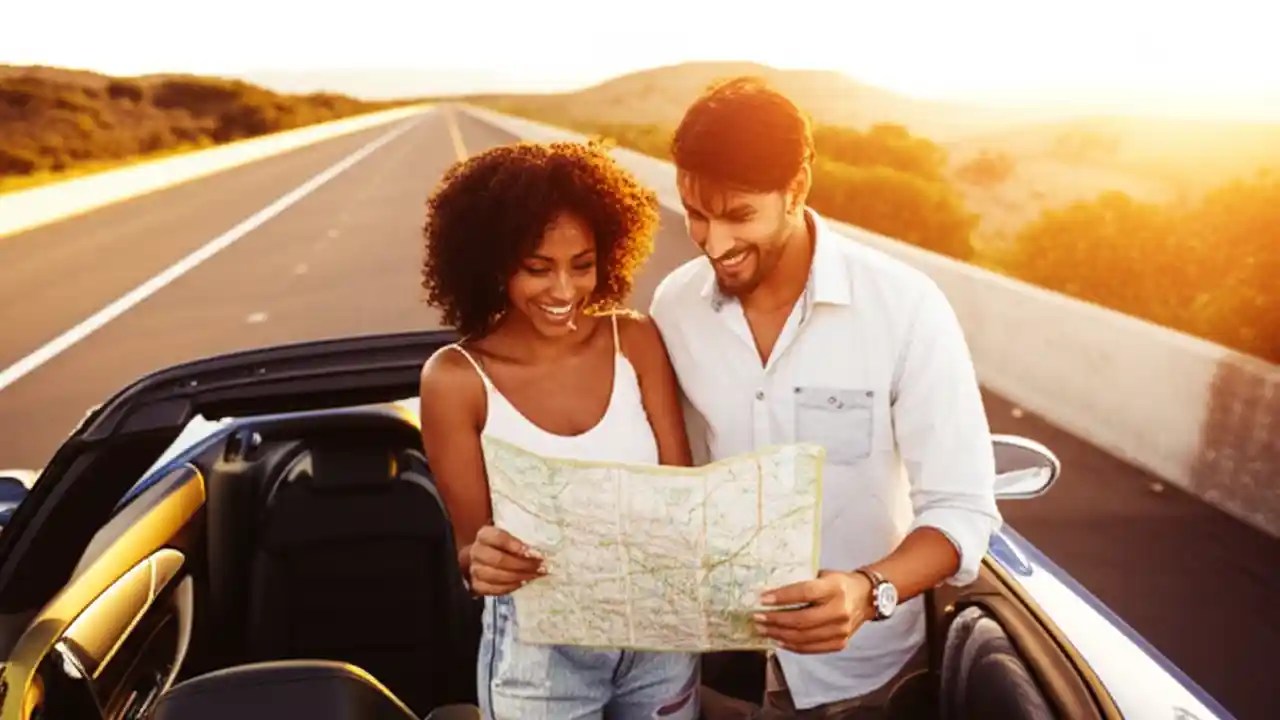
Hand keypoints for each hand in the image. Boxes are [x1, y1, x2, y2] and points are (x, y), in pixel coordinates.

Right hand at [466, 525, 545, 595]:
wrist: (482, 559)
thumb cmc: (502, 545)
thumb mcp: (509, 536)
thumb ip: (520, 540)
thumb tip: (538, 551)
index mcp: (485, 535)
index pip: (499, 538)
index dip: (516, 546)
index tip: (534, 553)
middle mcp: (477, 551)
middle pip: (499, 560)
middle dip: (522, 565)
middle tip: (540, 567)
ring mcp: (475, 570)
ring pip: (496, 576)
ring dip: (519, 577)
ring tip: (535, 575)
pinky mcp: (477, 586)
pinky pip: (494, 589)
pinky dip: (511, 587)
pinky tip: (523, 582)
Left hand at [753, 570, 871, 652]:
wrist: (867, 598)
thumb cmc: (839, 583)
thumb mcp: (823, 575)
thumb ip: (802, 583)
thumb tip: (770, 592)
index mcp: (835, 588)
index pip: (804, 593)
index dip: (781, 597)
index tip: (762, 599)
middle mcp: (840, 610)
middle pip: (801, 620)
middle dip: (775, 620)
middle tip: (757, 618)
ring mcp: (841, 630)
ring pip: (803, 637)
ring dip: (779, 634)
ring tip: (763, 630)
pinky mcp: (840, 643)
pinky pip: (810, 648)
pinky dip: (792, 646)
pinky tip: (778, 640)